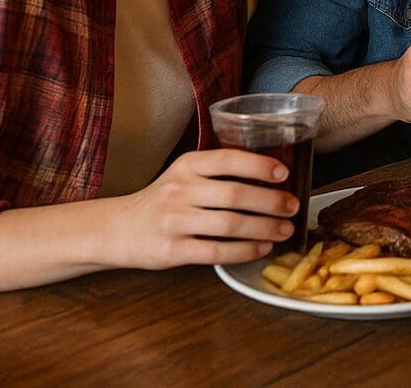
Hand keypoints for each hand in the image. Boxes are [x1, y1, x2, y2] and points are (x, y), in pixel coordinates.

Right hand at [110, 149, 297, 268]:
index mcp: (186, 166)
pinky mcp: (173, 250)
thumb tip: (270, 177)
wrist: (117, 229)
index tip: (284, 173)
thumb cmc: (161, 200)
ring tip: (284, 230)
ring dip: (265, 228)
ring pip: (231, 225)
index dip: (260, 165)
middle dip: (272, 202)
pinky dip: (245, 251)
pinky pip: (217, 251)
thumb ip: (216, 173)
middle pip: (236, 195)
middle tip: (293, 207)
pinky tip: (261, 248)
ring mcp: (174, 221)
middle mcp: (180, 190)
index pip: (228, 159)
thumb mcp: (183, 175)